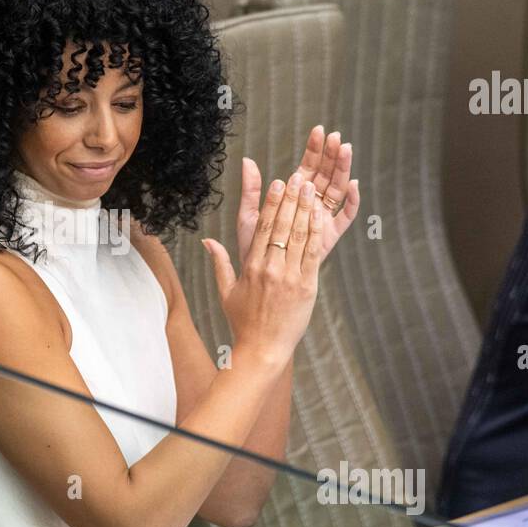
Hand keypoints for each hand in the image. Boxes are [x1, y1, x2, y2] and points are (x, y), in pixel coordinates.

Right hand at [202, 172, 323, 368]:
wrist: (262, 349)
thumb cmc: (243, 322)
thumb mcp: (226, 291)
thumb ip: (220, 263)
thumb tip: (207, 241)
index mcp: (251, 266)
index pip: (263, 227)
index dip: (272, 203)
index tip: (278, 184)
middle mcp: (270, 268)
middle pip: (282, 226)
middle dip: (291, 199)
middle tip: (298, 177)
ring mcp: (289, 277)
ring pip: (298, 236)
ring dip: (306, 210)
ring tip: (311, 189)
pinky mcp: (306, 287)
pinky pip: (312, 254)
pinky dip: (316, 234)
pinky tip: (320, 216)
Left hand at [234, 125, 359, 265]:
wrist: (262, 282)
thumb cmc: (254, 250)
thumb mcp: (249, 216)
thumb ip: (251, 190)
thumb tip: (247, 159)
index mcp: (294, 196)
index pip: (307, 166)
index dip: (314, 149)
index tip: (319, 130)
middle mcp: (311, 205)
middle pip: (326, 174)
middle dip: (332, 155)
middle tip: (337, 136)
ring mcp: (322, 219)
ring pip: (337, 190)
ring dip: (342, 170)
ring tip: (346, 150)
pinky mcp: (330, 236)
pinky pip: (344, 217)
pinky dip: (350, 202)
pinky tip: (353, 185)